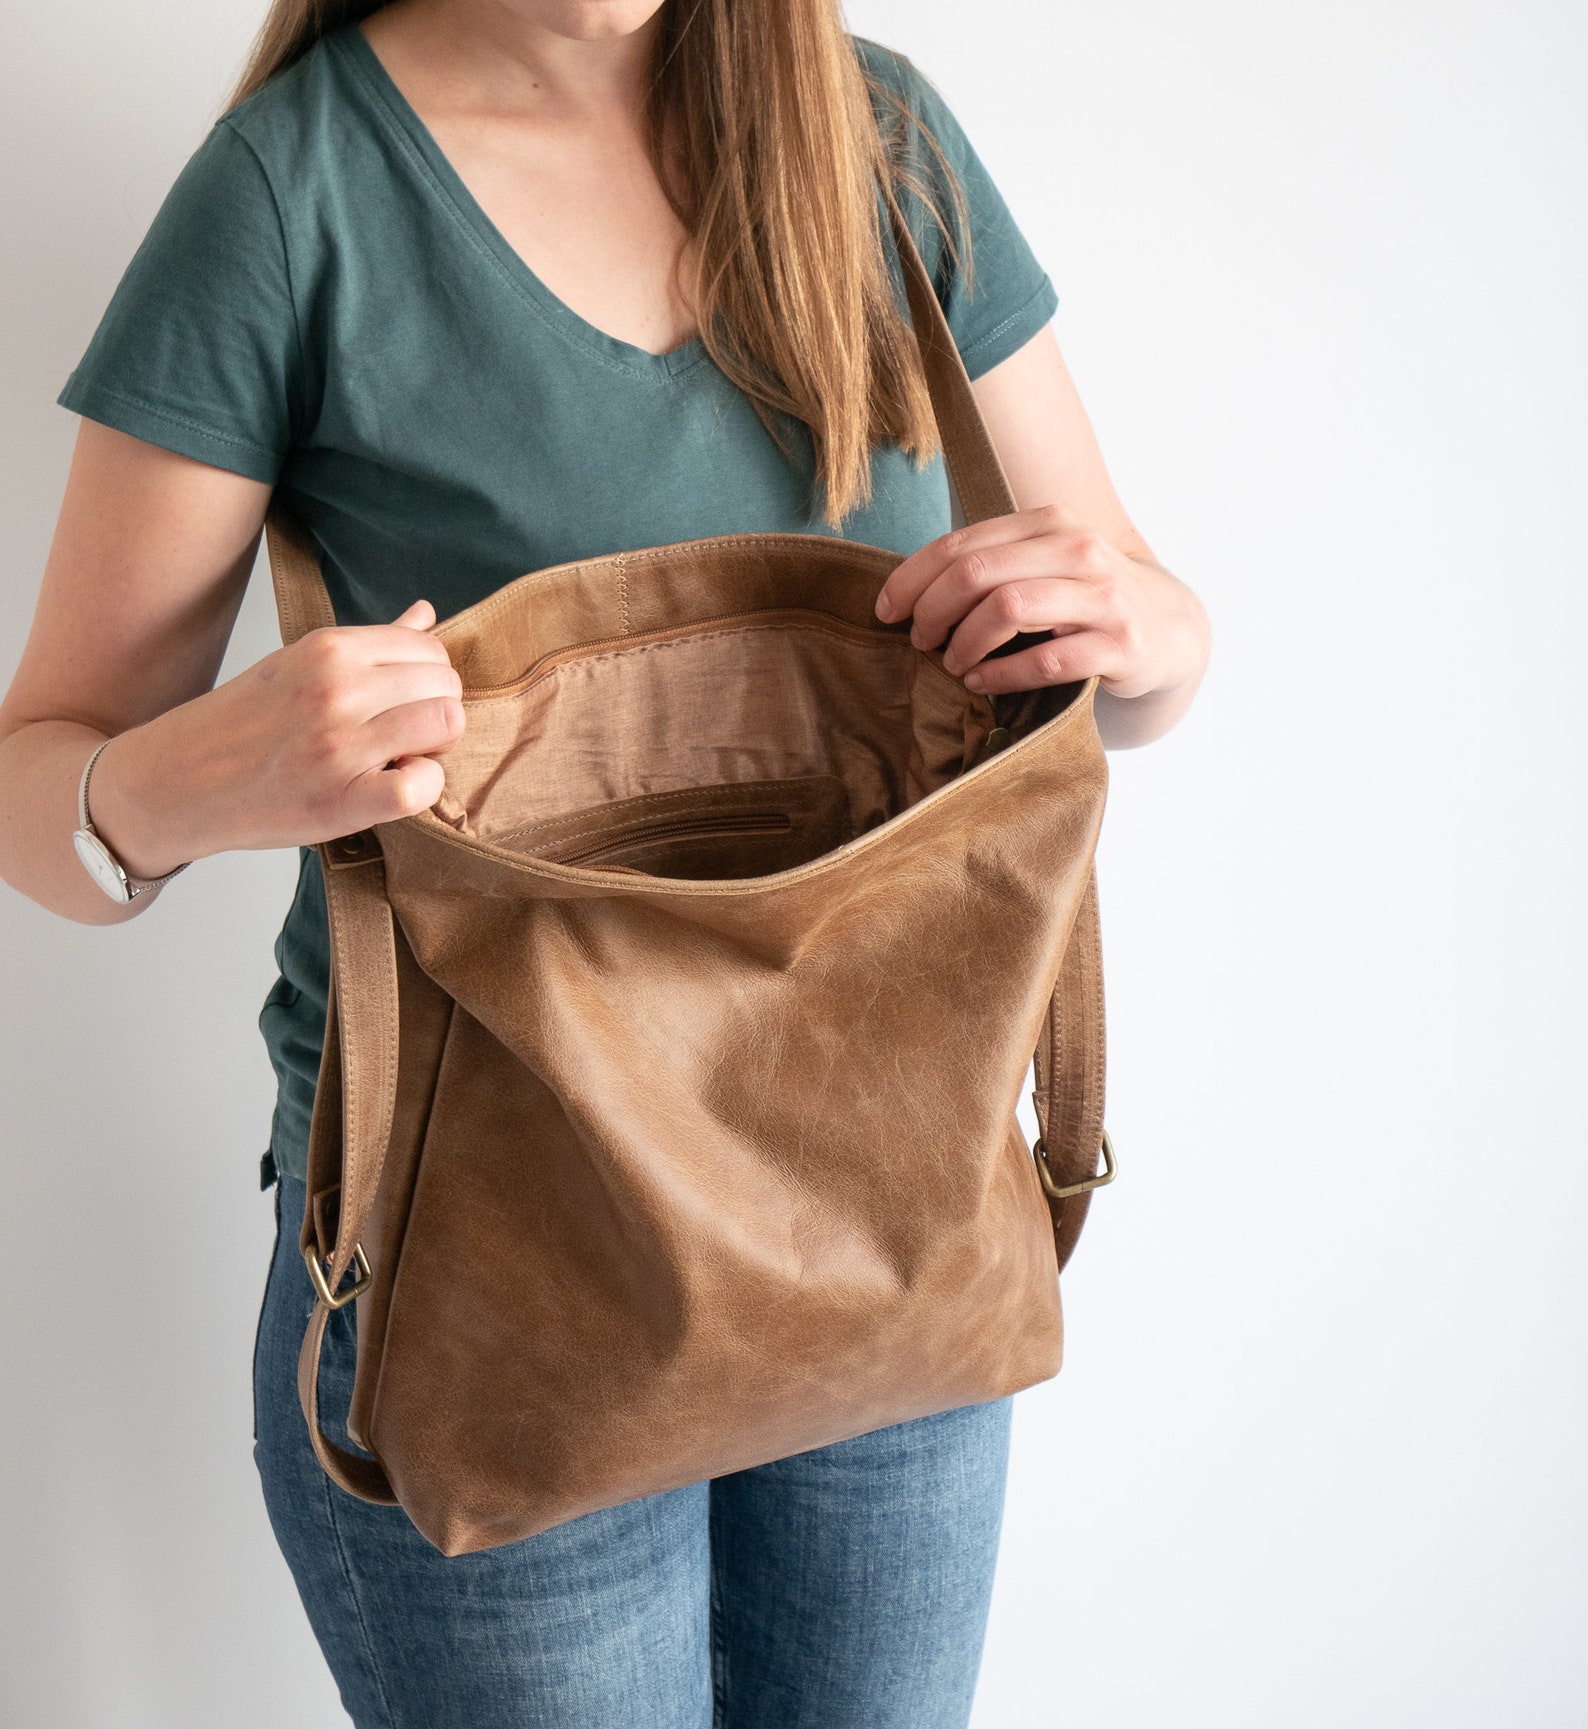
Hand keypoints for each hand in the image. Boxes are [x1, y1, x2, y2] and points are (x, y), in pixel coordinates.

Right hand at [90, 601, 463, 876]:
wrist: (176, 781)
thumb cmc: (241, 726)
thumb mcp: (299, 664)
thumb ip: (371, 644)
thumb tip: (425, 612)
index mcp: (328, 649)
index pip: (429, 647)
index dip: (426, 680)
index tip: (399, 704)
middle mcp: (337, 688)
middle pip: (446, 684)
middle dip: (435, 711)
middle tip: (399, 737)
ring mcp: (340, 744)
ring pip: (447, 722)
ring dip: (434, 746)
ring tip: (395, 759)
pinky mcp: (342, 800)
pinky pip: (422, 786)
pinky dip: (422, 788)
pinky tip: (391, 787)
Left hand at [875, 502, 1203, 701]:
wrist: (1169, 627)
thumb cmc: (1086, 598)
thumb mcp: (1044, 565)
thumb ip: (991, 565)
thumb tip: (909, 591)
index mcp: (1051, 524)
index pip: (962, 545)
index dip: (913, 579)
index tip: (886, 610)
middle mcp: (1080, 552)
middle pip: (978, 574)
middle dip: (933, 611)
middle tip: (920, 640)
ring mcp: (1104, 599)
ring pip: (1008, 609)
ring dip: (965, 642)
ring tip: (951, 664)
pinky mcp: (1121, 646)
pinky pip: (1045, 661)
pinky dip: (1001, 675)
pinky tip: (981, 683)